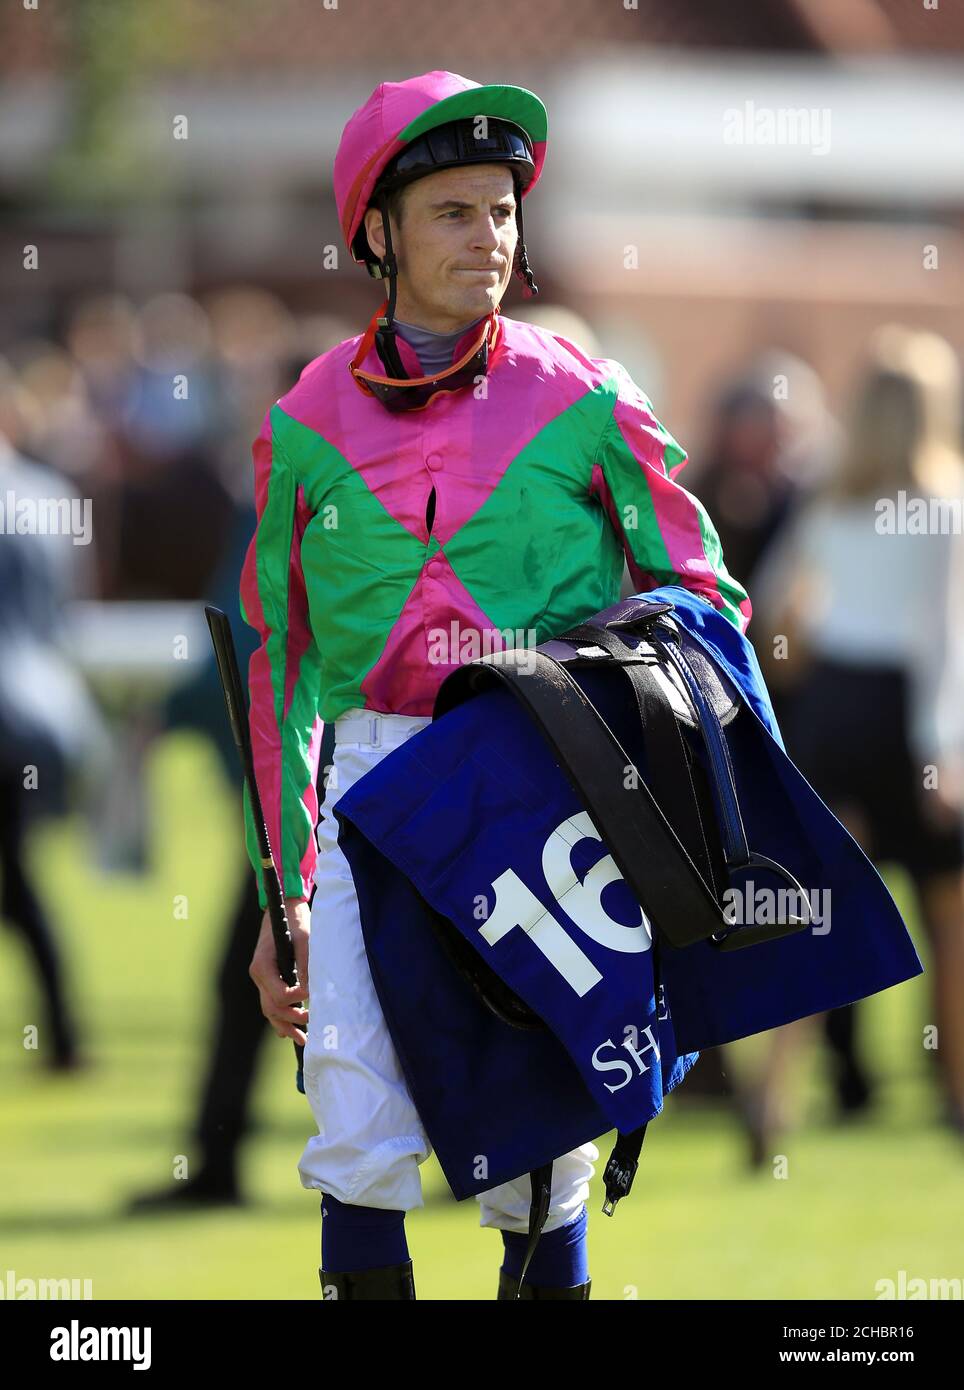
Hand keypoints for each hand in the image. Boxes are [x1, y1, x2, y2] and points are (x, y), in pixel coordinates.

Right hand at [249, 897, 310, 1046]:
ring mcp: (261, 979)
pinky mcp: (268, 979)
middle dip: (292, 1020)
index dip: (297, 1000)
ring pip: (269, 1010)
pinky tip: (290, 1031)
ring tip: (302, 1039)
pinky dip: (280, 1018)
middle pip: (272, 1008)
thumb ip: (307, 965)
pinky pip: (270, 1003)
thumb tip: (310, 992)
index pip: (279, 995)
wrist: (284, 908)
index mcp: (262, 966)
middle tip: (312, 1023)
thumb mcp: (304, 939)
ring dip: (285, 1025)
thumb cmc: (294, 922)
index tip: (312, 996)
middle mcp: (258, 975)